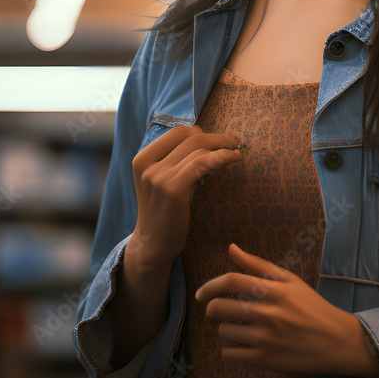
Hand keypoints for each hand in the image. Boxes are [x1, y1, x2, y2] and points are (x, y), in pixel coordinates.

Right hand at [130, 124, 242, 265]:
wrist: (152, 245)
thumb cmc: (163, 211)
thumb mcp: (161, 180)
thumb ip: (175, 160)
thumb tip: (204, 136)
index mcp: (142, 159)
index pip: (177, 132)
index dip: (200, 131)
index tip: (218, 138)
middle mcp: (147, 165)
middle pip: (189, 137)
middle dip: (216, 137)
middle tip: (235, 141)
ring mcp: (158, 177)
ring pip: (198, 148)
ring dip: (223, 146)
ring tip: (236, 151)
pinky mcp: (173, 189)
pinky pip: (202, 163)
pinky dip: (222, 156)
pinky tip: (235, 157)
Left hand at [194, 243, 378, 377]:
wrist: (335, 340)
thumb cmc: (311, 307)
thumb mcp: (289, 280)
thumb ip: (257, 264)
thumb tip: (231, 248)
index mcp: (274, 290)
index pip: (232, 281)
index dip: (210, 286)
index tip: (201, 294)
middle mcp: (268, 312)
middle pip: (220, 308)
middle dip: (213, 309)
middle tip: (218, 311)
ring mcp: (265, 338)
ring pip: (224, 332)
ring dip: (226, 329)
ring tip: (240, 328)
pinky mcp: (265, 360)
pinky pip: (229, 354)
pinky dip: (230, 350)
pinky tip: (243, 345)